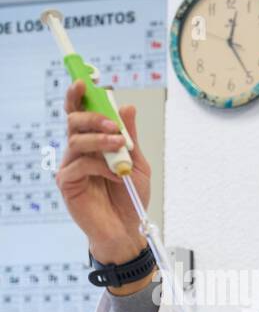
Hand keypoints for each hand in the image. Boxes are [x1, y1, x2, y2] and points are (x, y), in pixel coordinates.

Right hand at [56, 78, 151, 265]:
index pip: (80, 113)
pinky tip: (115, 174)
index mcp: (92, 143)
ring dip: (100, 139)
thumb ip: (130, 138)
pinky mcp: (67, 183)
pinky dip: (100, 166)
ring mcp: (70, 166)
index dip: (78, 96)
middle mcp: (78, 151)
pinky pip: (79, 165)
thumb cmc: (130, 197)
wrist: (128, 229)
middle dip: (93, 117)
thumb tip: (127, 106)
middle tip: (114, 124)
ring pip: (76, 140)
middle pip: (73, 121)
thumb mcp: (137, 163)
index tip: (85, 82)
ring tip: (119, 145)